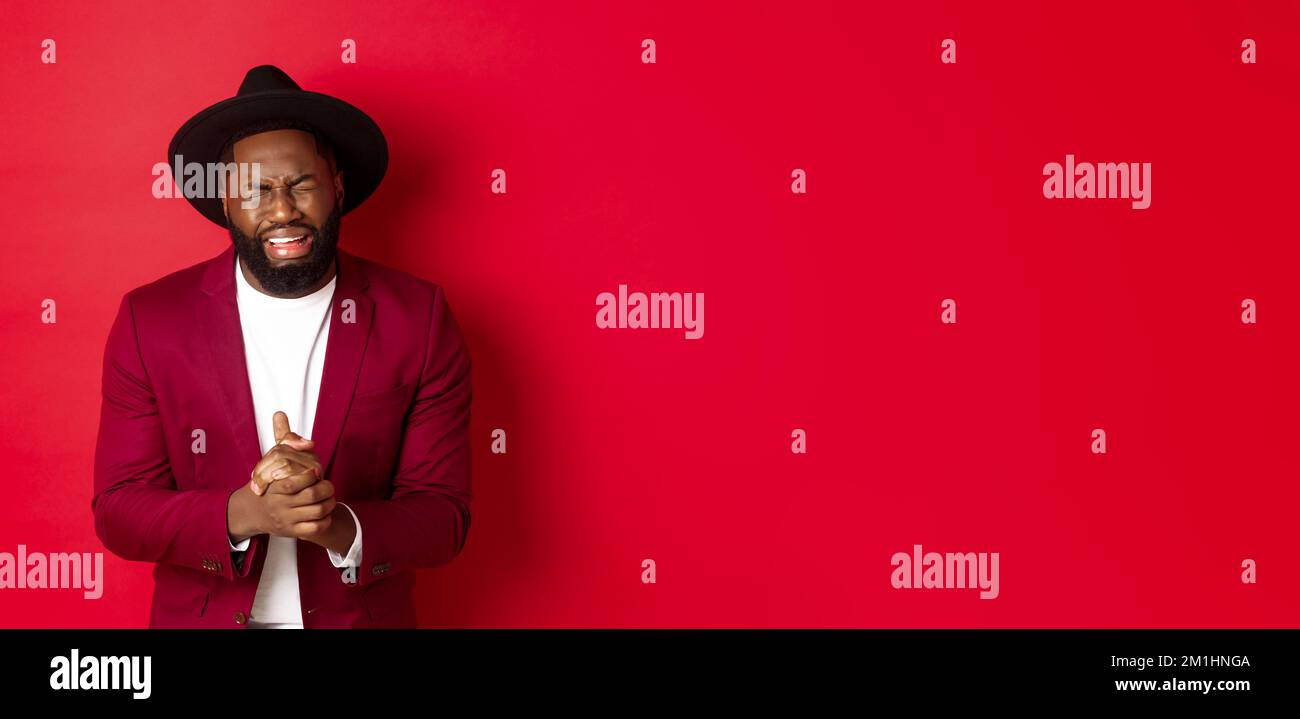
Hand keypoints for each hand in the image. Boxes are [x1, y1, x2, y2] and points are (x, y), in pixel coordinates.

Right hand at [226, 411, 330, 543]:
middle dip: (326, 489)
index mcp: (275, 486)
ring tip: (329, 497)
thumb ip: (282, 439)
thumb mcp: (273, 459)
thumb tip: (280, 415)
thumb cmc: (271, 482)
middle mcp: (279, 505)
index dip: (309, 476)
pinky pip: (316, 529)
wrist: (255, 512)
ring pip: (316, 513)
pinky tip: (325, 512)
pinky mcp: (293, 532)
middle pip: (311, 498)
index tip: (316, 470)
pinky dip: (325, 520)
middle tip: (328, 485)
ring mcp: (286, 520)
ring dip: (329, 504)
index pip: (292, 483)